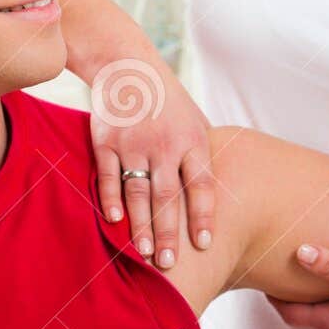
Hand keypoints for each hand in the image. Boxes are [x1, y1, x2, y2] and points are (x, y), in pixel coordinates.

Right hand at [89, 57, 214, 268]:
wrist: (126, 63)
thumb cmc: (167, 98)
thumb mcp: (195, 118)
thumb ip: (205, 152)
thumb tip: (222, 191)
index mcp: (192, 139)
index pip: (202, 185)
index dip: (203, 216)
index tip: (204, 244)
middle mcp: (165, 143)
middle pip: (169, 196)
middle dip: (170, 233)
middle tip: (170, 265)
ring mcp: (134, 142)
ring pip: (138, 192)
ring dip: (141, 226)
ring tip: (144, 255)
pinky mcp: (106, 140)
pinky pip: (108, 176)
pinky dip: (111, 200)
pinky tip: (115, 223)